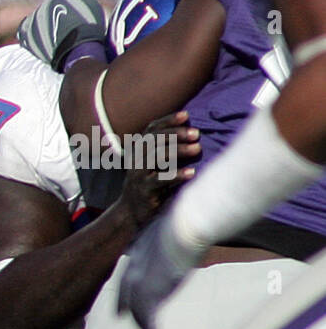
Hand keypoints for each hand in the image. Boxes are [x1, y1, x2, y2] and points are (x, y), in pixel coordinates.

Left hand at [18, 0, 106, 71]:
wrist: (78, 53)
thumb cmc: (88, 27)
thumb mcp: (92, 4)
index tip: (84, 3)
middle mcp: (41, 8)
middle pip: (52, 4)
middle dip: (62, 7)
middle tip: (74, 18)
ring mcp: (32, 24)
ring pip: (39, 17)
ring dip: (47, 19)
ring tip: (60, 29)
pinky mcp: (27, 39)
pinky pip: (24, 31)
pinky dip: (31, 31)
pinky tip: (39, 35)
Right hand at [116, 111, 198, 227]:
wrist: (131, 212)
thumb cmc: (149, 184)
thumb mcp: (152, 164)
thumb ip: (163, 148)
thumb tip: (191, 131)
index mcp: (139, 151)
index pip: (151, 129)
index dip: (168, 120)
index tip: (186, 115)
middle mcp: (136, 160)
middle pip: (155, 140)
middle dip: (176, 134)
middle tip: (196, 134)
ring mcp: (139, 175)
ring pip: (157, 156)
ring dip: (179, 150)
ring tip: (198, 148)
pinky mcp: (145, 191)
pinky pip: (160, 180)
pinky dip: (177, 174)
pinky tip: (192, 172)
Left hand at [117, 214, 205, 328]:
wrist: (187, 222)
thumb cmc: (190, 220)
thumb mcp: (175, 229)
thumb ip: (175, 239)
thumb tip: (188, 238)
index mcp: (140, 248)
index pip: (128, 270)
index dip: (126, 283)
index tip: (124, 292)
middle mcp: (134, 264)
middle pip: (124, 289)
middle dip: (122, 304)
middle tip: (118, 315)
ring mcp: (139, 279)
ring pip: (135, 306)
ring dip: (141, 322)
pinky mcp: (149, 290)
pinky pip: (145, 315)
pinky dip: (149, 328)